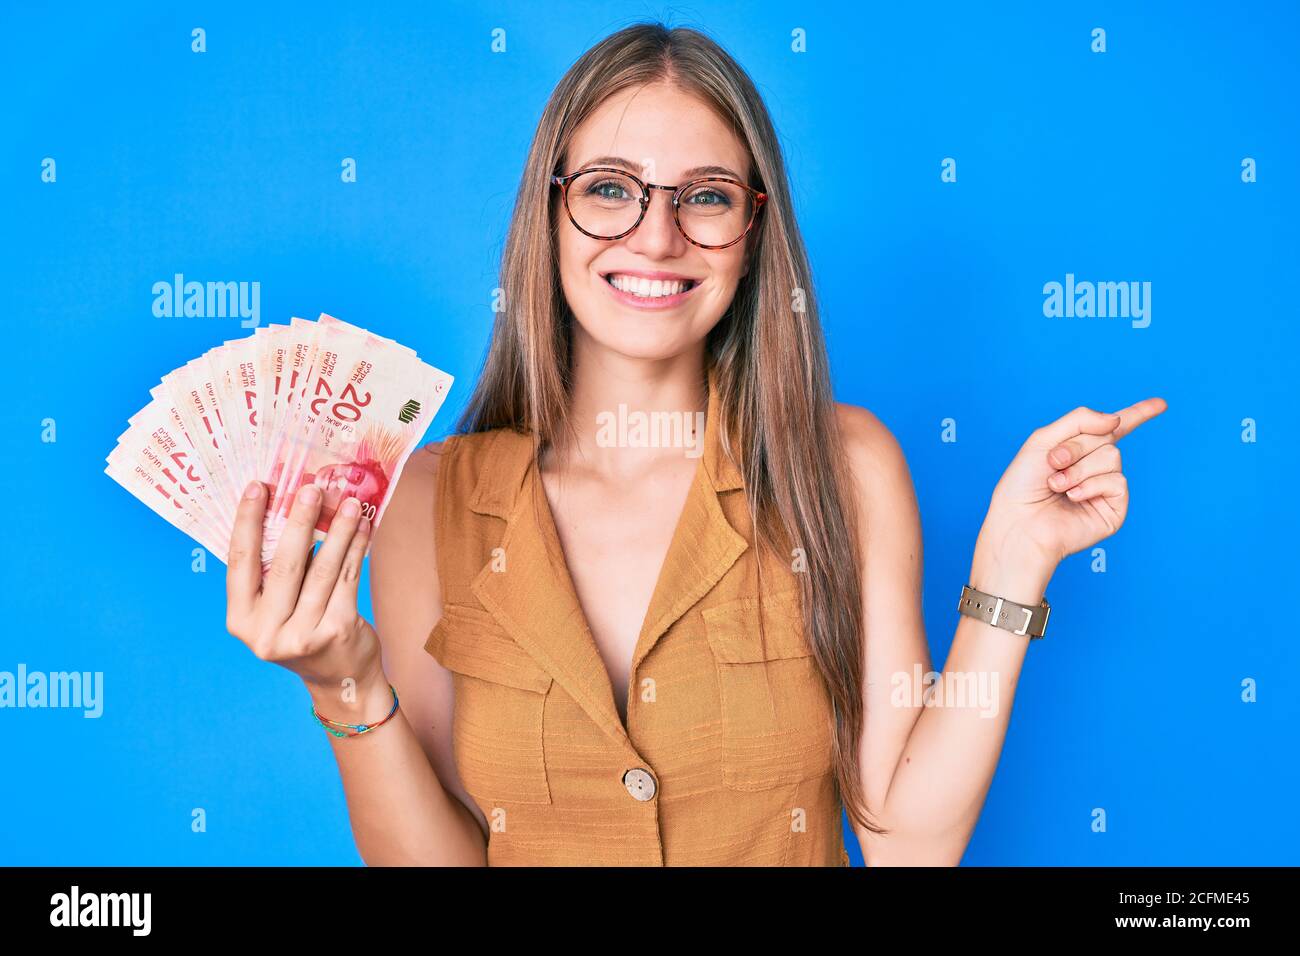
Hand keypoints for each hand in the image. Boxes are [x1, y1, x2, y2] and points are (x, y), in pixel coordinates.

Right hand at [225, 479, 383, 694]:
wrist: (339, 679)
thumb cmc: (302, 630)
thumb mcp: (275, 609)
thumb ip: (273, 570)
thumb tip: (288, 507)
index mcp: (241, 620)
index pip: (239, 562)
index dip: (247, 521)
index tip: (258, 486)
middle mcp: (266, 633)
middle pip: (284, 565)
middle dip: (299, 521)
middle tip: (310, 488)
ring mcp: (303, 635)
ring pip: (322, 570)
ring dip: (337, 531)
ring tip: (347, 502)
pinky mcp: (337, 631)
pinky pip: (347, 579)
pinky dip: (355, 549)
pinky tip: (363, 527)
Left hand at [975, 398, 1168, 586]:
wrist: (1018, 522)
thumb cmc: (1023, 484)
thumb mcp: (1043, 439)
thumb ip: (1080, 420)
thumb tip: (1117, 419)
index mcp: (1080, 449)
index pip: (1115, 427)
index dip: (1139, 414)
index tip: (1161, 404)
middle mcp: (1096, 467)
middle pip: (1106, 436)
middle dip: (1075, 446)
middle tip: (1051, 463)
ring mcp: (1107, 487)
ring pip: (1112, 456)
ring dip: (1078, 468)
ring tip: (1056, 485)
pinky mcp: (1114, 508)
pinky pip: (1117, 481)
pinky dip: (1090, 485)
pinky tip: (1072, 497)